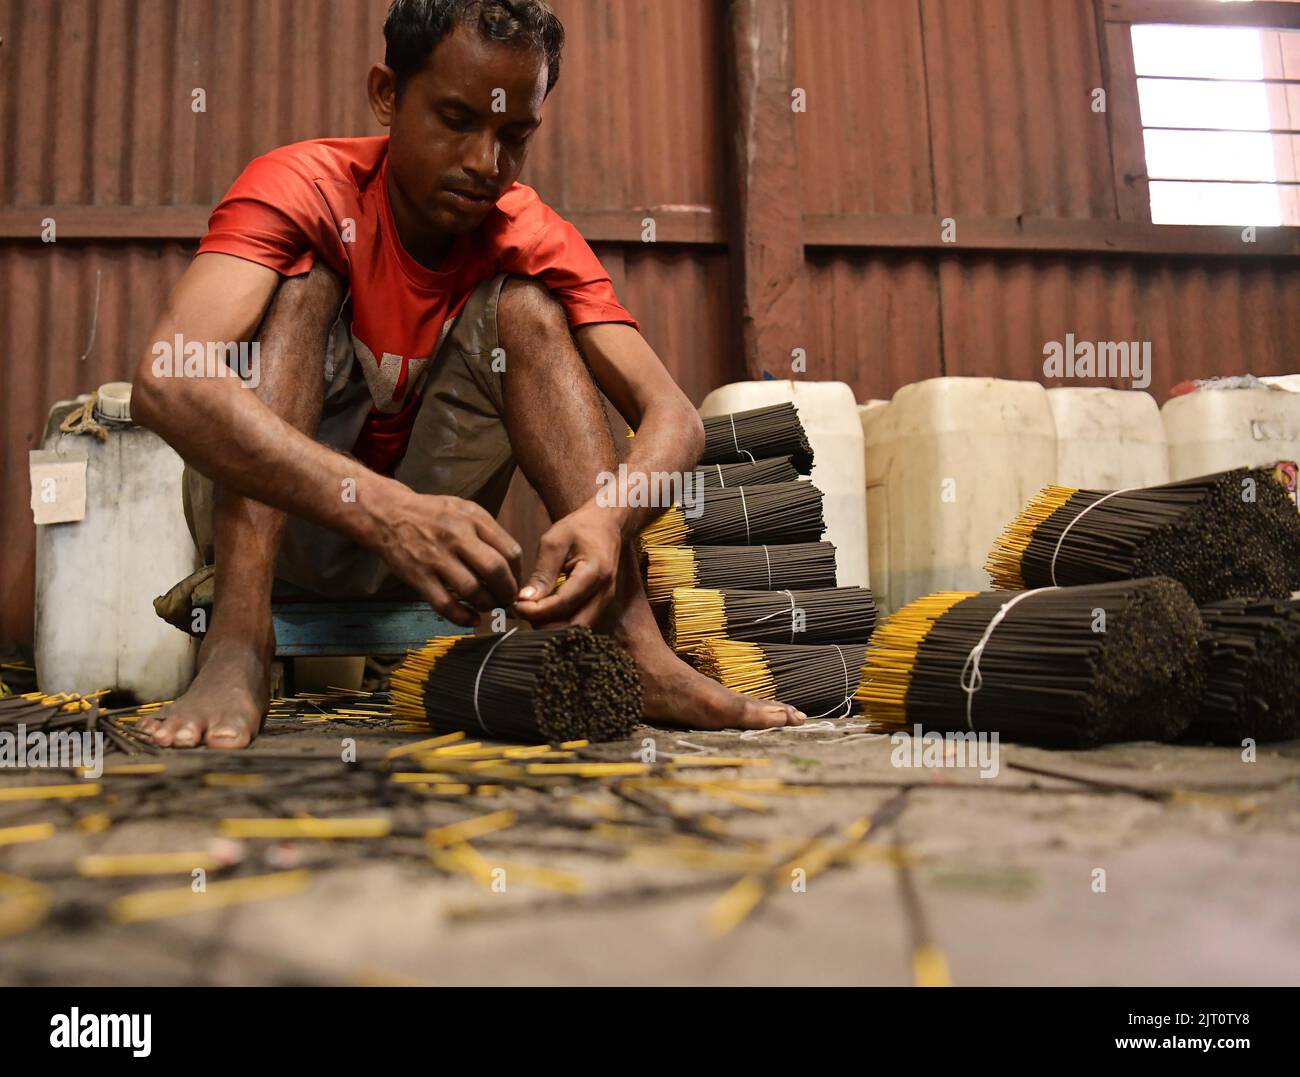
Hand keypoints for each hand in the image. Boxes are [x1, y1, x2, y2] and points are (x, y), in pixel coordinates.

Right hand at [369, 486, 522, 626]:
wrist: (387, 514)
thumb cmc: (431, 514)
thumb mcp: (463, 509)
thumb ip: (488, 531)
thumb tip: (512, 563)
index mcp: (473, 518)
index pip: (510, 551)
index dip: (518, 573)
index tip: (514, 582)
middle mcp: (457, 536)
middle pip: (495, 571)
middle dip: (507, 592)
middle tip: (507, 600)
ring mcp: (436, 557)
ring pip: (473, 591)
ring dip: (487, 605)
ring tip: (489, 607)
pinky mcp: (418, 576)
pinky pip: (446, 604)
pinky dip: (463, 617)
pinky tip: (472, 620)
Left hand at [514, 500, 622, 627]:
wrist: (606, 524)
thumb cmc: (579, 528)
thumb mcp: (554, 542)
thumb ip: (542, 573)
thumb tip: (525, 600)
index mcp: (595, 573)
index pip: (564, 603)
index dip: (537, 611)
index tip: (516, 606)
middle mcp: (604, 593)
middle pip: (573, 625)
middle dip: (544, 624)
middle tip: (522, 610)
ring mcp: (605, 602)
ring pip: (576, 628)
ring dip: (551, 625)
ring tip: (531, 609)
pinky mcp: (599, 605)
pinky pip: (579, 622)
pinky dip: (559, 621)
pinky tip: (544, 609)